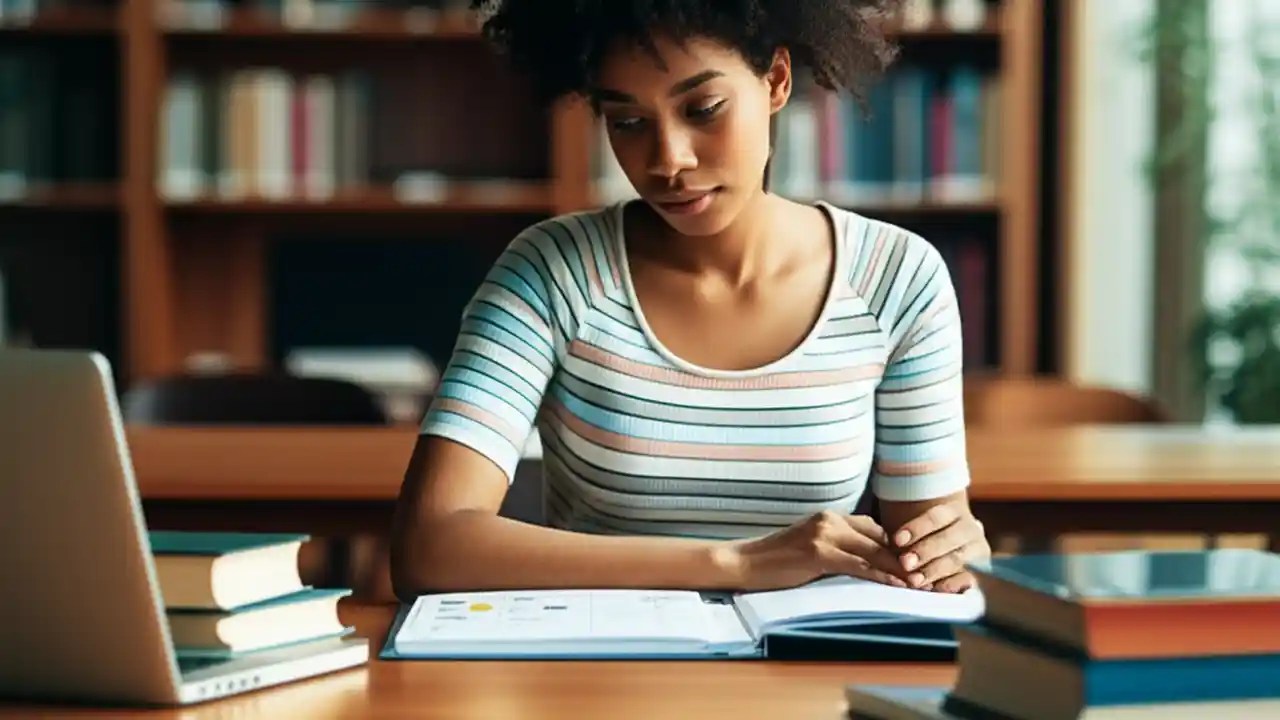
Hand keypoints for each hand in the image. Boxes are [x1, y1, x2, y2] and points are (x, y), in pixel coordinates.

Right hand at [721, 511, 910, 591]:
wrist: (745, 564)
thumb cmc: (776, 561)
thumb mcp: (810, 547)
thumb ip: (837, 547)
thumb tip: (866, 561)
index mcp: (829, 517)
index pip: (875, 529)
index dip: (898, 546)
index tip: (919, 561)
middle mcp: (830, 520)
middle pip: (879, 538)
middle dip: (907, 557)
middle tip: (931, 572)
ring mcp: (823, 534)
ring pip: (873, 551)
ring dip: (900, 567)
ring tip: (922, 581)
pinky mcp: (817, 552)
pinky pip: (857, 565)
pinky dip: (880, 575)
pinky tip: (897, 584)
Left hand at [891, 505, 989, 593]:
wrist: (953, 550)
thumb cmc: (924, 539)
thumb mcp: (916, 533)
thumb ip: (906, 540)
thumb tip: (892, 550)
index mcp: (952, 513)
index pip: (936, 517)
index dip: (917, 528)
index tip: (897, 540)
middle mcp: (968, 529)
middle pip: (948, 538)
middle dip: (925, 551)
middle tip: (905, 562)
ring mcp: (977, 551)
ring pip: (957, 559)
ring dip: (934, 570)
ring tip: (915, 580)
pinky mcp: (980, 573)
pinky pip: (970, 578)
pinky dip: (953, 584)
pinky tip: (938, 589)